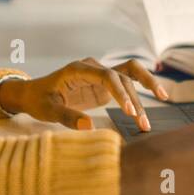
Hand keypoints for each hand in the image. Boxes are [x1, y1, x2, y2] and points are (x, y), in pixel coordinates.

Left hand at [0, 57, 167, 131]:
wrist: (34, 93)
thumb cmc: (38, 100)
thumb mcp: (47, 110)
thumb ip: (67, 117)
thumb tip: (89, 126)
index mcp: (78, 70)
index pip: (106, 76)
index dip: (120, 91)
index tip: (128, 111)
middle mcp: (93, 68)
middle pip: (123, 76)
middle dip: (135, 99)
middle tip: (142, 122)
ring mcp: (101, 74)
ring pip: (130, 77)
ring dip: (144, 93)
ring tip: (150, 117)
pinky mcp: (106, 84)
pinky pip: (129, 82)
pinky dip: (144, 87)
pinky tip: (160, 95)